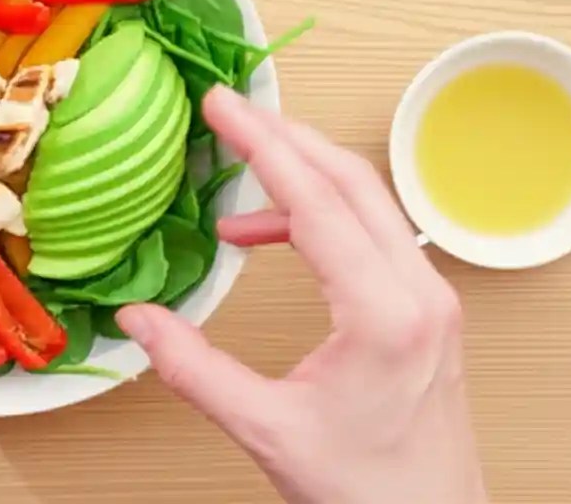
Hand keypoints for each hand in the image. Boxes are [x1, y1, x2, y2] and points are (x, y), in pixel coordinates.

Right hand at [117, 87, 487, 503]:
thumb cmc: (369, 492)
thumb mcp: (268, 430)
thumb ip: (195, 370)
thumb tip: (138, 321)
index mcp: (383, 314)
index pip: (316, 202)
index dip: (262, 146)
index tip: (224, 106)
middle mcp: (420, 293)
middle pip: (351, 181)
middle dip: (285, 137)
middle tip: (231, 110)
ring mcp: (431, 298)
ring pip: (367, 201)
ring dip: (304, 174)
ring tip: (240, 169)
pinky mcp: (427, 309)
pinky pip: (373, 233)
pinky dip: (319, 216)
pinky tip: (268, 235)